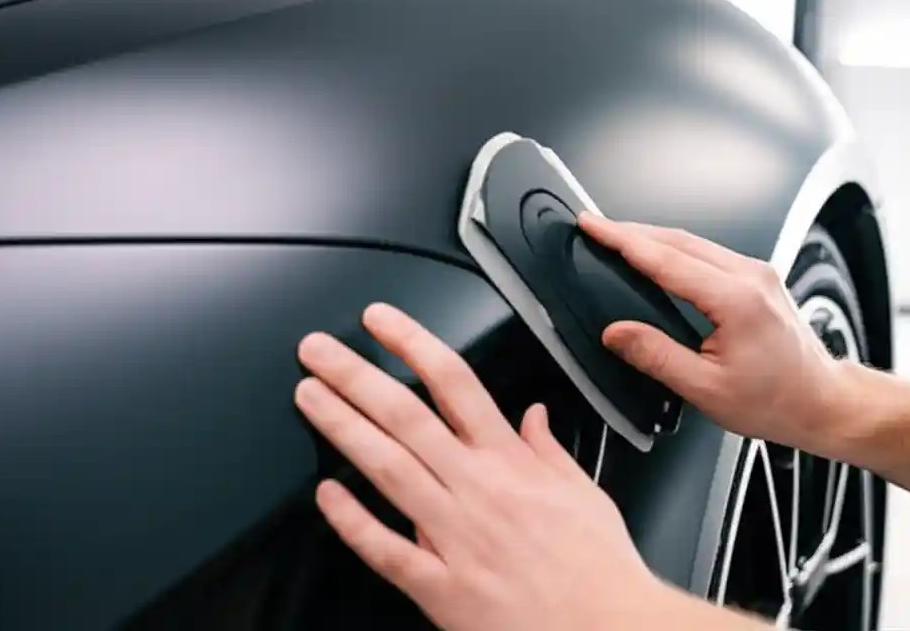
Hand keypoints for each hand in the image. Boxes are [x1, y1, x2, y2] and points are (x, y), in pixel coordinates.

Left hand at [294, 303, 672, 630]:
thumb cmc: (600, 569)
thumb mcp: (585, 492)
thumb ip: (549, 449)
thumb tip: (534, 414)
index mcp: (512, 463)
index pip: (453, 382)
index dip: (411, 343)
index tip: (380, 322)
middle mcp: (477, 490)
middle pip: (405, 416)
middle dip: (355, 376)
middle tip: (317, 350)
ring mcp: (455, 537)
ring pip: (388, 469)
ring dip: (343, 427)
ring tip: (309, 397)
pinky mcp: (442, 588)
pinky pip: (386, 550)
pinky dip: (352, 521)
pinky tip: (325, 495)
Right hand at [579, 214, 846, 452]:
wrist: (822, 402)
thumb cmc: (777, 400)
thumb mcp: (706, 389)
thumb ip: (656, 356)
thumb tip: (617, 333)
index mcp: (736, 300)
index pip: (665, 259)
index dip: (623, 240)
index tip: (594, 226)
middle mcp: (750, 276)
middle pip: (678, 239)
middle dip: (631, 231)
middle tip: (595, 227)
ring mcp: (757, 273)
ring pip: (694, 242)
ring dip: (652, 238)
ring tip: (618, 239)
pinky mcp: (758, 278)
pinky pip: (708, 252)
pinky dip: (675, 250)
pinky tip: (657, 256)